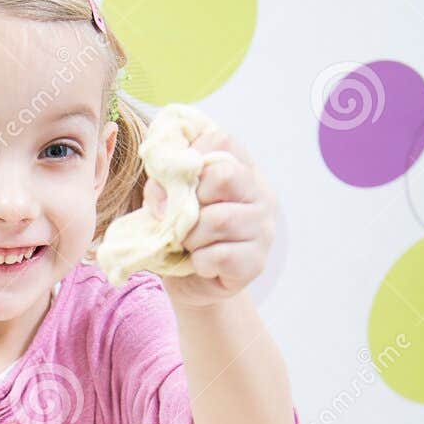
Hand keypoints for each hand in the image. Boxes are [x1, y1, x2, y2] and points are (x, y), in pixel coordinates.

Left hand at [147, 127, 276, 309]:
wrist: (190, 284)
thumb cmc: (180, 234)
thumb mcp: (167, 203)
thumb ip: (163, 186)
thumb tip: (160, 189)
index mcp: (240, 167)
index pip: (221, 140)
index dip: (188, 158)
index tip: (174, 182)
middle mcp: (260, 193)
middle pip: (224, 175)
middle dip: (190, 199)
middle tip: (181, 220)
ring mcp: (263, 228)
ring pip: (219, 219)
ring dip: (191, 236)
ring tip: (187, 245)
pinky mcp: (256, 261)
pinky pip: (220, 255)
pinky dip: (200, 261)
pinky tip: (200, 264)